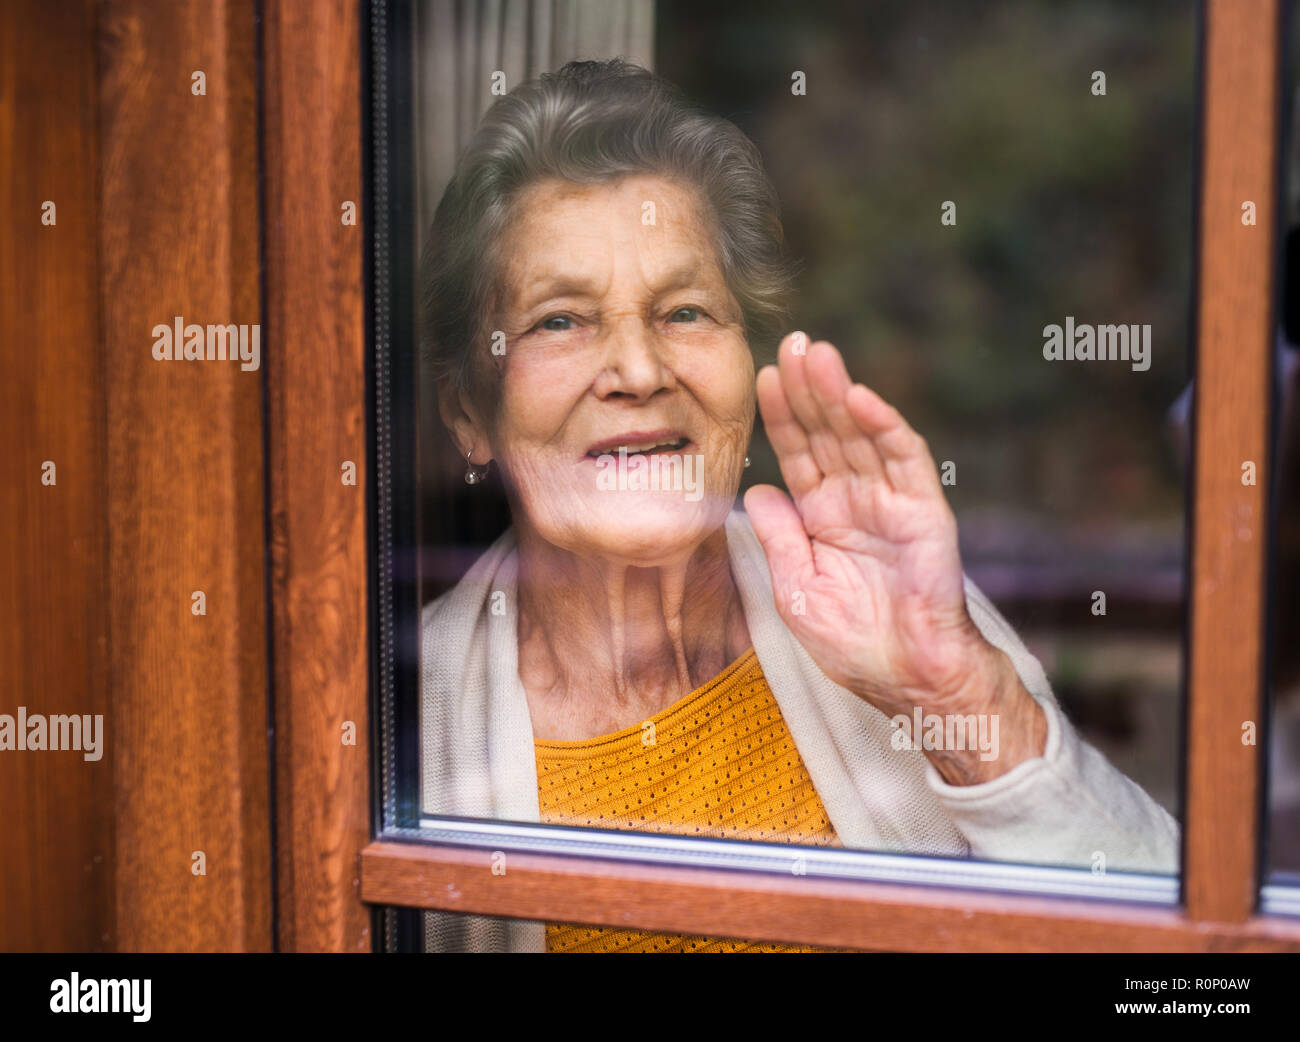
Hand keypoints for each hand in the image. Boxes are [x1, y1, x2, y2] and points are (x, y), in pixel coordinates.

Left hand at [743, 333, 1045, 783]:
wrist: (909, 680)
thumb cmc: (854, 645)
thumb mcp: (797, 592)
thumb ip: (778, 539)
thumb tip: (755, 490)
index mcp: (824, 519)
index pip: (800, 455)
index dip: (781, 416)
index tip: (761, 376)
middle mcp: (857, 501)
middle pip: (829, 433)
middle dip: (809, 389)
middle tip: (793, 343)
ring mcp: (892, 502)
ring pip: (862, 435)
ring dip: (839, 394)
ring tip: (817, 354)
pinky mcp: (924, 512)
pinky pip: (903, 461)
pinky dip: (883, 427)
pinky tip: (859, 397)